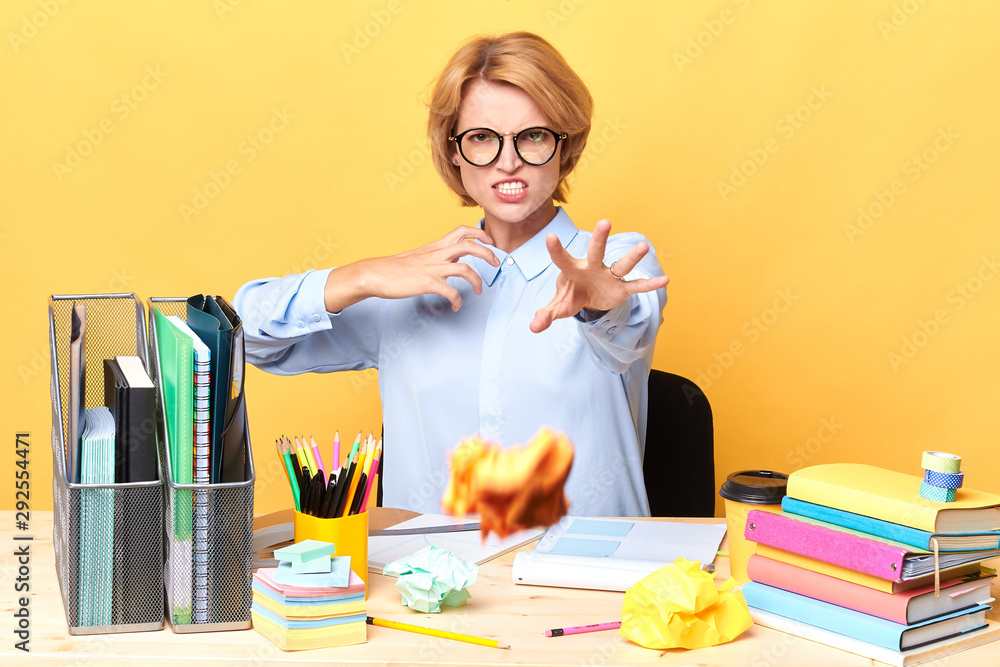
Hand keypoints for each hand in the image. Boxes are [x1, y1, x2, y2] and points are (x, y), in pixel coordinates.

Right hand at [325, 226, 500, 312]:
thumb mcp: (419, 256)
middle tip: (496, 263)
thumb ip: (437, 255)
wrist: (375, 274)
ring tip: (478, 290)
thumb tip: (452, 260)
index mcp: (435, 246)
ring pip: (465, 269)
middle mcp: (437, 254)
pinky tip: (456, 306)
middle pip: (470, 245)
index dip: (480, 234)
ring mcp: (432, 269)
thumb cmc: (395, 268)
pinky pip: (451, 292)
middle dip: (488, 253)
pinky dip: (457, 300)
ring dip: (477, 280)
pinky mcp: (427, 284)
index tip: (490, 241)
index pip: (462, 230)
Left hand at [529, 219, 668, 332]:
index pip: (562, 259)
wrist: (588, 298)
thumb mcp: (558, 307)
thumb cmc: (571, 295)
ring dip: (631, 257)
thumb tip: (533, 327)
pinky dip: (649, 284)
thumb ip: (546, 315)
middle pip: (596, 251)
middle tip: (604, 222)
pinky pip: (636, 285)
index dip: (556, 250)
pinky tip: (665, 280)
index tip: (550, 237)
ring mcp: (608, 276)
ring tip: (644, 246)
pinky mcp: (621, 288)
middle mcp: (592, 267)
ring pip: (621, 265)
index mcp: (572, 270)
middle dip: (599, 239)